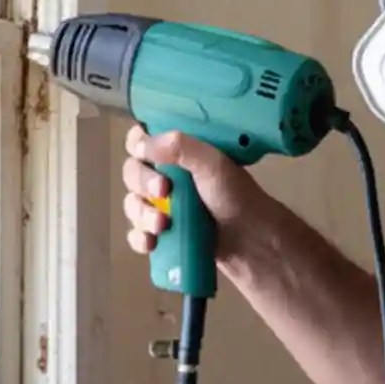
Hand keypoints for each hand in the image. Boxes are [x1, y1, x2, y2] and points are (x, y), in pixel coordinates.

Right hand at [121, 123, 270, 259]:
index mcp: (176, 153)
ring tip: (161, 225)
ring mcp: (163, 206)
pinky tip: (151, 243)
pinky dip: (139, 238)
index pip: (141, 140)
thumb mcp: (213, 164)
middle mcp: (165, 176)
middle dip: (142, 184)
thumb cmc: (236, 195)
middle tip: (163, 191)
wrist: (252, 240)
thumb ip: (181, 148)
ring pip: (132, 205)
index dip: (137, 145)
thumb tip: (141, 144)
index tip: (144, 154)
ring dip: (141, 215)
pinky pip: (137, 234)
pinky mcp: (163, 233)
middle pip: (132, 173)